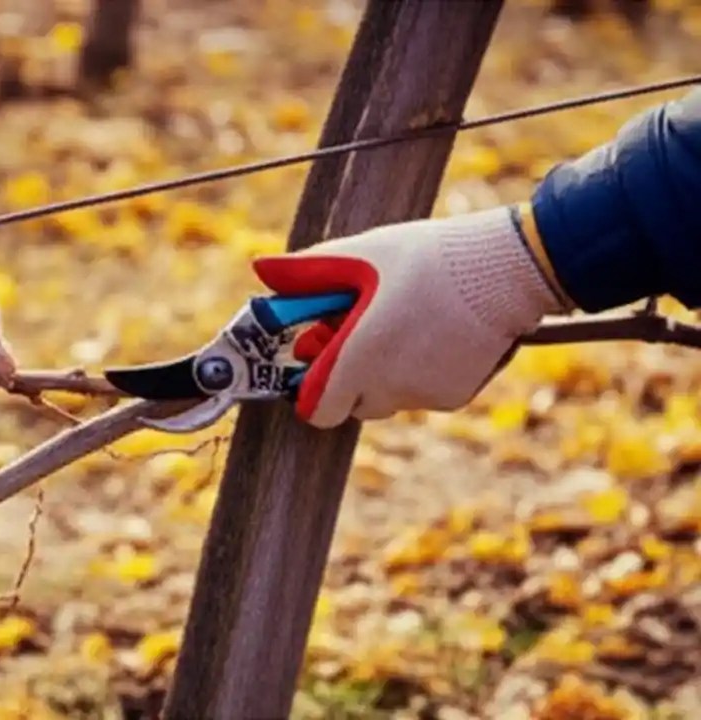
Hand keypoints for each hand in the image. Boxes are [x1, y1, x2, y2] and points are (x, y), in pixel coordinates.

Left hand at [253, 205, 571, 427]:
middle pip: (351, 402)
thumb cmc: (428, 260)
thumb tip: (261, 268)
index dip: (309, 388)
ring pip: (388, 397)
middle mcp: (390, 389)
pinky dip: (419, 370)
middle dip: (348, 374)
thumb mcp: (362, 257)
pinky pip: (422, 392)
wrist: (509, 270)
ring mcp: (425, 397)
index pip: (315, 410)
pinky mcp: (456, 396)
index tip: (317, 355)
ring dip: (384, 371)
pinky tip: (435, 331)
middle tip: (360, 328)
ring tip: (402, 321)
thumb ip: (307, 272)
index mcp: (358, 360)